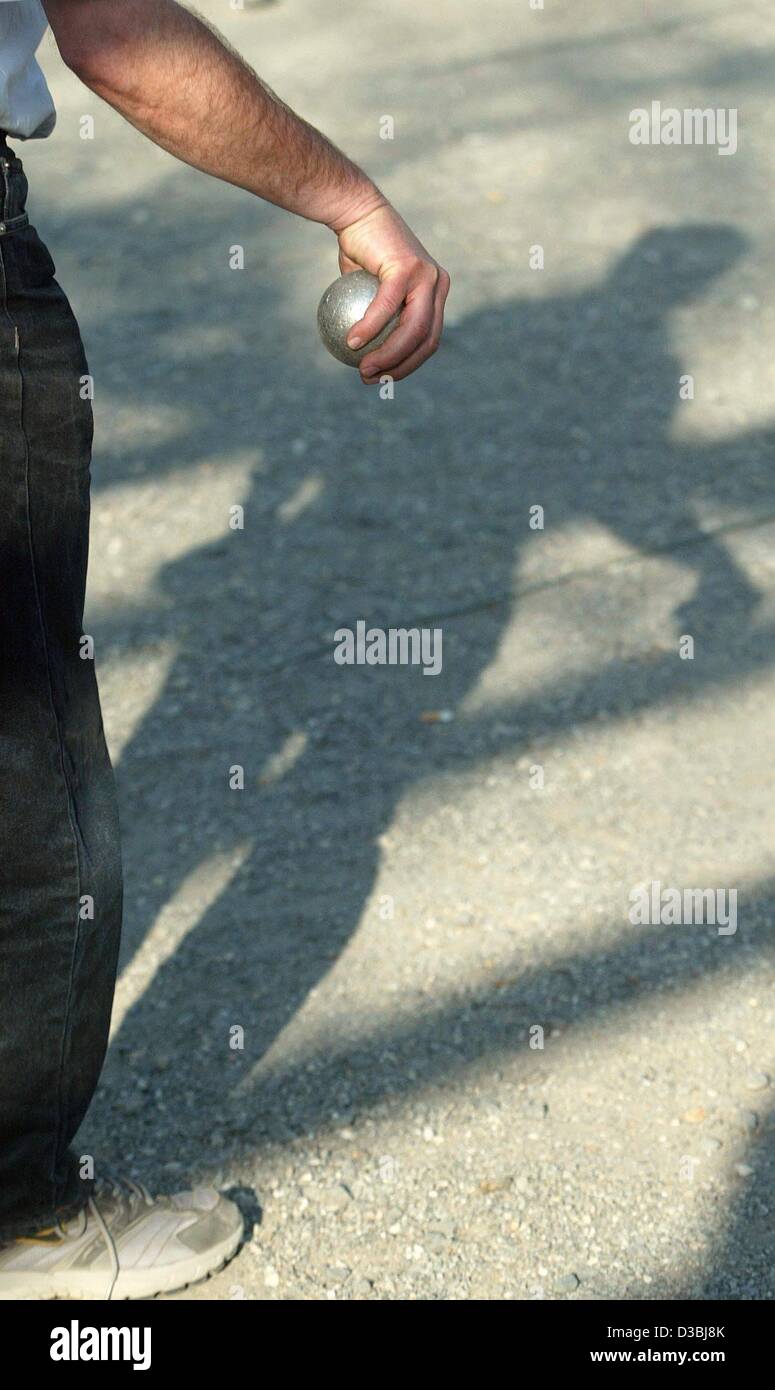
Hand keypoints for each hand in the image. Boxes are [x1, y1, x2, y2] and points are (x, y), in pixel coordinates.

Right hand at [334, 200, 449, 383]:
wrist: (357, 212)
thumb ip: (380, 317)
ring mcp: (426, 275)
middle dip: (400, 367)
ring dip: (387, 355)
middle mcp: (438, 284)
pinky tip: (353, 342)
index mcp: (436, 292)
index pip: (429, 339)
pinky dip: (370, 328)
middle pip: (426, 341)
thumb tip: (367, 354)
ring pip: (412, 330)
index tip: (382, 378)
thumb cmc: (360, 251)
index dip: (408, 365)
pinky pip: (387, 307)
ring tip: (364, 368)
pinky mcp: (407, 267)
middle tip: (371, 379)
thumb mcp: (373, 289)